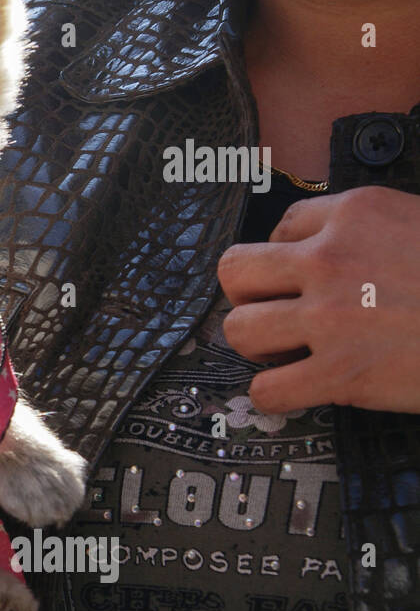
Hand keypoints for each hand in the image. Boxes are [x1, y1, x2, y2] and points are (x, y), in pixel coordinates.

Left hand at [218, 186, 419, 414]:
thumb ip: (374, 232)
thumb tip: (333, 246)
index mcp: (355, 214)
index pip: (281, 227)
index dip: (288, 257)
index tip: (302, 276)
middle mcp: (330, 260)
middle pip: (235, 271)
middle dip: (249, 295)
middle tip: (273, 310)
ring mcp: (330, 318)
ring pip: (239, 329)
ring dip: (258, 345)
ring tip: (286, 351)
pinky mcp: (340, 373)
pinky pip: (267, 389)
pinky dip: (274, 396)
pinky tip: (296, 390)